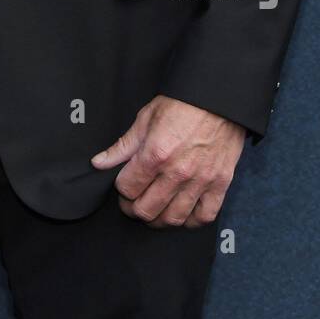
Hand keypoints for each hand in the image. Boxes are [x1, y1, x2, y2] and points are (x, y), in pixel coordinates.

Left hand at [90, 94, 245, 227]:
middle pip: (146, 209)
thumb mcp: (145, 119)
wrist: (217, 98)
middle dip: (134, 208)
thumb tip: (99, 163)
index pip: (127, 188)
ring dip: (158, 219)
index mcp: (155, 154)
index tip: (124, 185)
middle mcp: (177, 172)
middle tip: (133, 203)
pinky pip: (204, 216)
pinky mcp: (220, 183)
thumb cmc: (180, 104)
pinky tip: (182, 213)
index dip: (121, 188)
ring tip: (154, 210)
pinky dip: (191, 221)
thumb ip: (122, 146)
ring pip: (173, 218)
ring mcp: (200, 180)